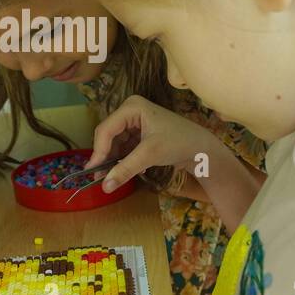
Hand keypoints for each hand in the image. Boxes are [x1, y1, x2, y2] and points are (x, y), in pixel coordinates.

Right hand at [86, 95, 217, 192]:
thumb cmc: (178, 143)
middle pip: (108, 135)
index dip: (98, 151)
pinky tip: (134, 169)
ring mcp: (134, 122)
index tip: (93, 172)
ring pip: (115, 143)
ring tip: (114, 177)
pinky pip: (124, 147)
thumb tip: (104, 187)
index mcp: (131, 107)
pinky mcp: (139, 133)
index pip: (106, 129)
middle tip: (99, 178)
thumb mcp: (150, 155)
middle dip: (105, 156)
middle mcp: (130, 111)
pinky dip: (125, 159)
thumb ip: (125, 169)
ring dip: (115, 160)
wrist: (201, 148)